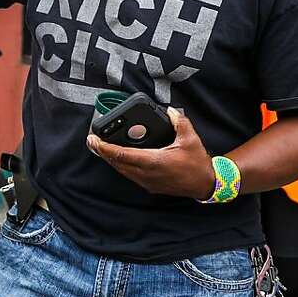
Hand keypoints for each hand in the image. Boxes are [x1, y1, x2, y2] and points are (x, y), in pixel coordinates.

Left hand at [86, 108, 217, 198]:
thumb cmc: (198, 164)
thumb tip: (170, 111)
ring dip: (111, 159)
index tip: (93, 140)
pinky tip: (118, 157)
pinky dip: (120, 165)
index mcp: (154, 161)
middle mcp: (146, 174)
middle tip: (92, 140)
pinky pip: (129, 175)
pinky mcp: (149, 185)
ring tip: (101, 147)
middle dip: (103, 152)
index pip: (122, 155)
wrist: (205, 185)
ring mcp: (147, 182)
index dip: (105, 148)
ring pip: (121, 170)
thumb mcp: (191, 139)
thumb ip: (179, 122)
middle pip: (117, 163)